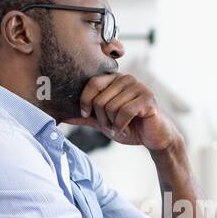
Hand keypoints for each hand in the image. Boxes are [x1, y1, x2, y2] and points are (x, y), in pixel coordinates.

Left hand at [64, 73, 178, 150]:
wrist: (153, 138)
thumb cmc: (130, 126)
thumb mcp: (103, 122)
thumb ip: (85, 117)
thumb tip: (62, 116)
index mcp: (115, 80)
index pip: (92, 83)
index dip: (85, 102)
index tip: (86, 115)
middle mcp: (126, 79)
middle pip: (100, 99)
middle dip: (102, 119)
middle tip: (110, 126)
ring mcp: (139, 87)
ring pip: (111, 107)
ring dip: (112, 124)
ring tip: (120, 127)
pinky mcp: (148, 99)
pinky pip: (125, 112)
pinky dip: (121, 126)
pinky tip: (125, 129)